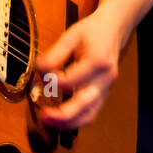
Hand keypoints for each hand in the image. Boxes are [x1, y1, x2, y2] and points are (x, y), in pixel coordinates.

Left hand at [30, 7, 124, 129]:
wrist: (113, 29)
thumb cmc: (93, 31)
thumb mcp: (72, 35)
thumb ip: (55, 54)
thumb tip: (39, 69)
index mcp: (98, 61)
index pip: (72, 80)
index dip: (53, 81)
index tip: (41, 74)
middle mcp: (105, 79)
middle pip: (85, 105)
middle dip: (63, 114)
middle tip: (44, 115)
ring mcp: (106, 89)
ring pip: (89, 115)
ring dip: (69, 123)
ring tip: (49, 122)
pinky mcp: (103, 94)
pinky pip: (91, 113)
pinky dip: (76, 120)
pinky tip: (61, 120)